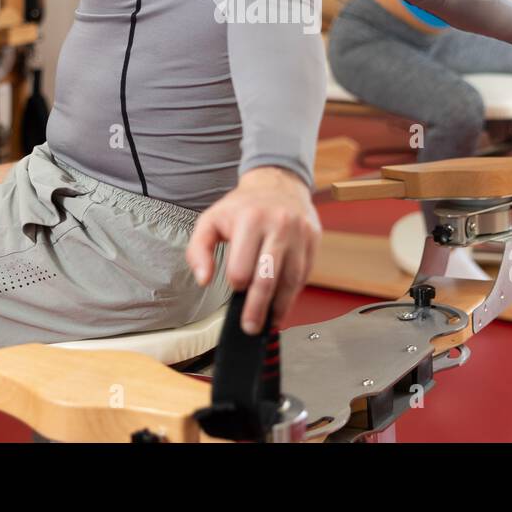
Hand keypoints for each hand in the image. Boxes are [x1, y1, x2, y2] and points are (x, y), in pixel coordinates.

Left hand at [186, 165, 320, 334]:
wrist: (278, 183)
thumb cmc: (242, 206)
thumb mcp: (211, 220)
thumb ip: (198, 250)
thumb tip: (203, 279)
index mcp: (250, 219)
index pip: (242, 268)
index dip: (236, 283)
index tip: (235, 287)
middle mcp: (279, 225)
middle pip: (268, 279)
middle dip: (257, 309)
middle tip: (250, 327)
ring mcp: (300, 233)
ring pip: (291, 280)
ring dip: (279, 306)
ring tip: (268, 321)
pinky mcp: (313, 239)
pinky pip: (304, 274)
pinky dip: (293, 293)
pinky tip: (282, 304)